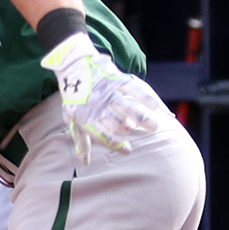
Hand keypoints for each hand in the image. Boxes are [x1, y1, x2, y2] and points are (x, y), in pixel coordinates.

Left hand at [40, 33, 164, 163]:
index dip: (116, 144)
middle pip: (117, 121)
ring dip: (142, 117)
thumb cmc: (75, 98)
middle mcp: (97, 105)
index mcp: (86, 117)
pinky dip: (145, 97)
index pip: (102, 135)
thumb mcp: (73, 119)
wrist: (73, 67)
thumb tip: (85, 162)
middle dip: (128, 129)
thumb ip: (81, 140)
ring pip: (127, 107)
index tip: (128, 150)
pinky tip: (154, 106)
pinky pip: (133, 88)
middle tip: (138, 131)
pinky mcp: (116, 79)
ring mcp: (108, 92)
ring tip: (154, 126)